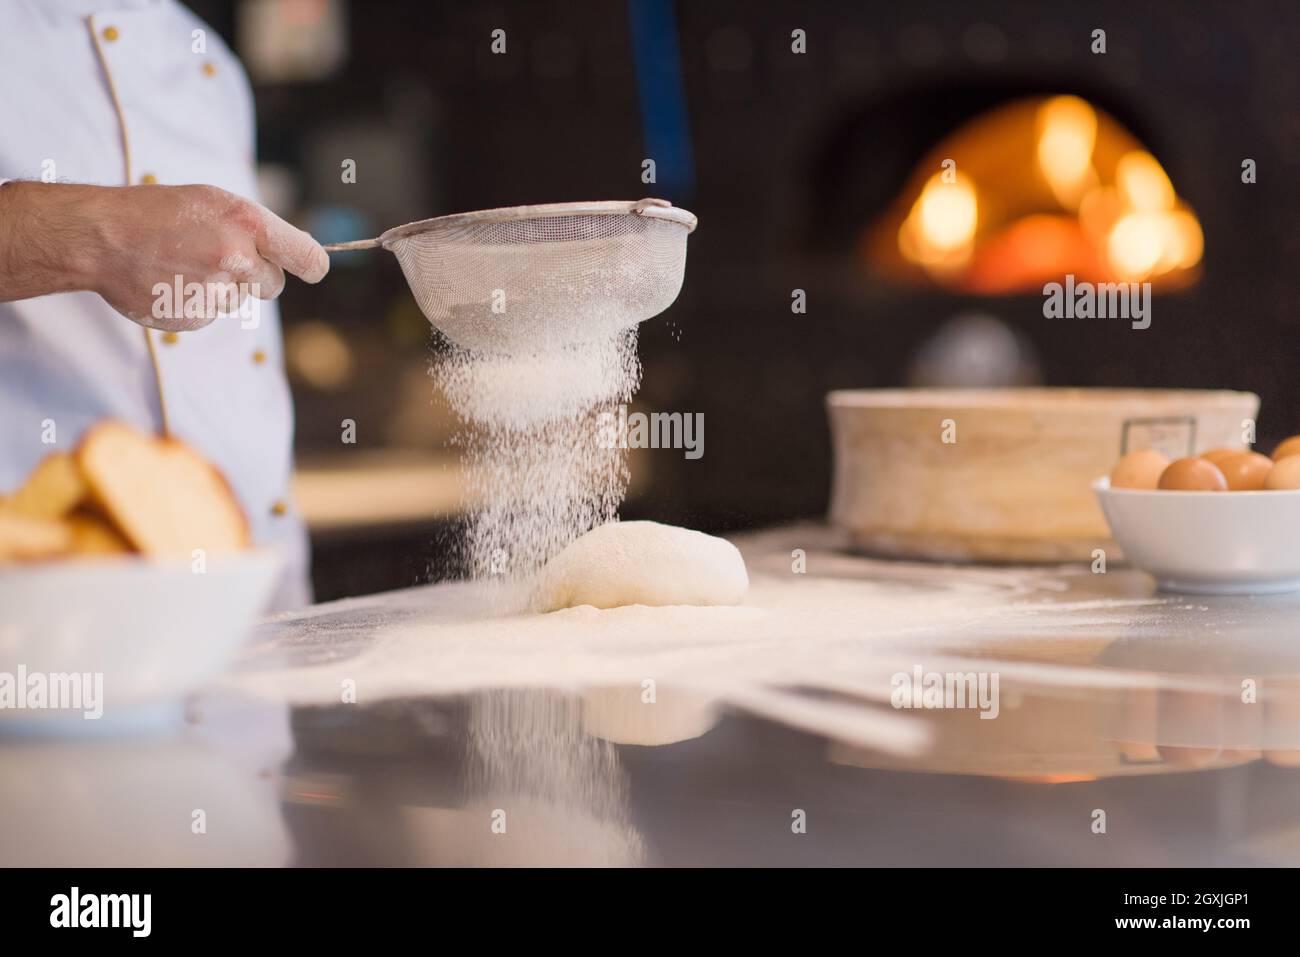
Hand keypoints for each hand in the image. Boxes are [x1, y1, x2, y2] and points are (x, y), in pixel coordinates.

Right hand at [0, 181, 329, 329]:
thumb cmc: (161, 212)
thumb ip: (258, 229)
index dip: (313, 266)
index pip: (308, 258)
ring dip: (223, 287)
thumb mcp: (216, 202)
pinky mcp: (195, 318)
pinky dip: (198, 301)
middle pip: (274, 285)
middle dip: (257, 276)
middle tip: (221, 255)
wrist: (101, 237)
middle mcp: (237, 260)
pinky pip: (213, 314)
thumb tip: (299, 253)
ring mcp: (215, 293)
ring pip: (241, 300)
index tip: (312, 269)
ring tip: (186, 262)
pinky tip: (172, 279)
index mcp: (248, 225)